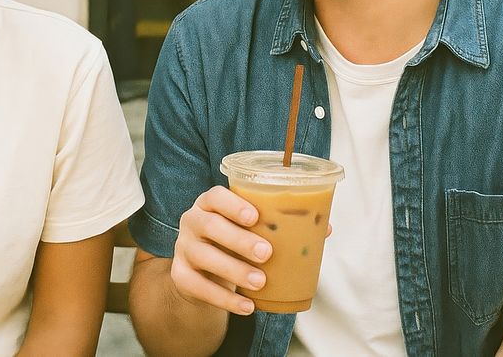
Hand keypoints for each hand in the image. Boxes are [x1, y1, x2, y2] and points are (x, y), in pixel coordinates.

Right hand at [170, 186, 271, 315]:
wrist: (204, 273)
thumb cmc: (234, 242)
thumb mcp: (250, 231)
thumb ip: (280, 227)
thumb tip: (322, 229)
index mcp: (210, 203)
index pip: (215, 196)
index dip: (233, 205)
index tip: (255, 217)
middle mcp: (192, 221)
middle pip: (209, 225)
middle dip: (238, 239)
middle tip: (266, 253)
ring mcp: (183, 248)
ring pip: (203, 256)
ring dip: (233, 270)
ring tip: (260, 282)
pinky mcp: (180, 275)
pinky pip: (198, 286)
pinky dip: (224, 299)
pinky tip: (247, 307)